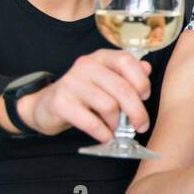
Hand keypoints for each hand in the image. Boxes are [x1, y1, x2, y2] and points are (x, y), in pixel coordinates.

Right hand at [19, 49, 151, 139]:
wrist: (46, 106)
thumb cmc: (84, 94)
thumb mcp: (106, 80)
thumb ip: (127, 74)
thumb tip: (147, 68)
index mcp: (100, 57)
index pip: (126, 60)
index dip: (141, 80)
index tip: (145, 97)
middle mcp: (85, 65)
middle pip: (122, 88)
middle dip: (137, 111)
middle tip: (141, 126)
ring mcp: (71, 83)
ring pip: (108, 105)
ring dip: (117, 123)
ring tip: (116, 129)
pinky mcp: (60, 102)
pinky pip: (90, 122)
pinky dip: (103, 133)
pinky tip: (106, 136)